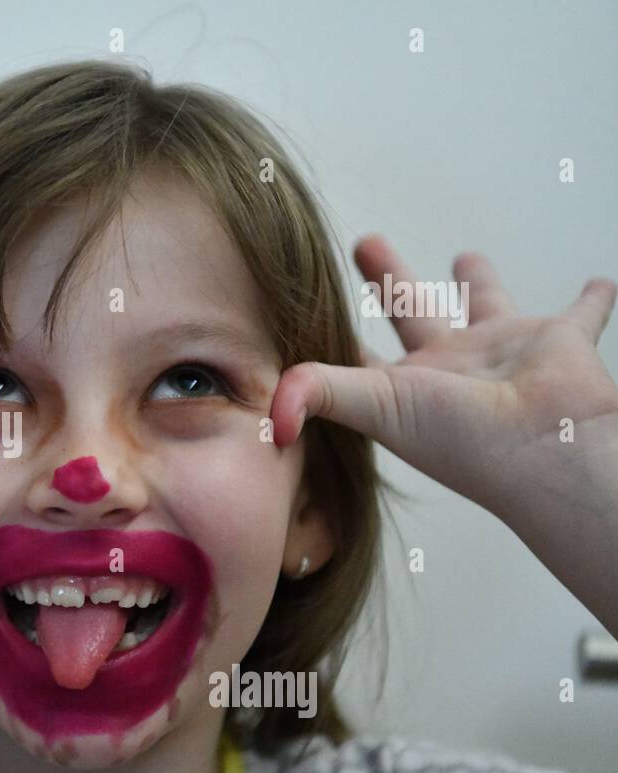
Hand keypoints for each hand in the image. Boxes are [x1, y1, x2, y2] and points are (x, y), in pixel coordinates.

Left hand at [273, 234, 617, 520]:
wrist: (550, 450)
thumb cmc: (464, 440)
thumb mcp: (375, 406)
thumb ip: (316, 393)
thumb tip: (269, 416)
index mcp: (403, 387)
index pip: (354, 355)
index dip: (328, 335)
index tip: (306, 307)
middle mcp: (450, 369)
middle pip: (412, 312)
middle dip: (389, 278)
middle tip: (367, 242)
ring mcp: (505, 355)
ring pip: (488, 305)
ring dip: (480, 282)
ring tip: (467, 257)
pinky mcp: (559, 340)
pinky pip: (583, 313)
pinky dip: (595, 299)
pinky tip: (600, 282)